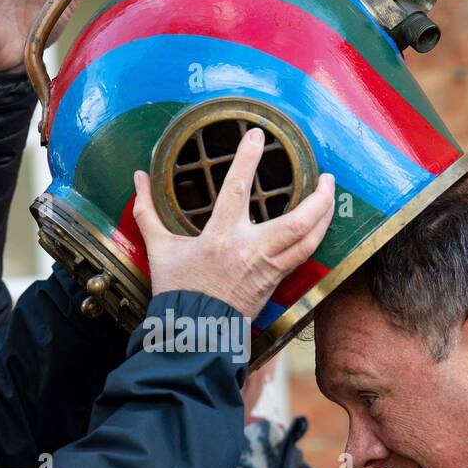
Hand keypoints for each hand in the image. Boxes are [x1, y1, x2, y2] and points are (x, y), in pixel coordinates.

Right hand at [132, 129, 334, 318]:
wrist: (195, 333)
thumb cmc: (178, 292)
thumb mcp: (159, 249)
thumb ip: (148, 211)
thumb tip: (138, 178)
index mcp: (220, 237)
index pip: (236, 189)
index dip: (247, 159)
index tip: (257, 135)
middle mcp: (251, 250)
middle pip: (298, 220)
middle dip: (319, 196)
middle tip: (326, 177)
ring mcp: (268, 267)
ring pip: (310, 239)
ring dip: (325, 215)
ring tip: (329, 196)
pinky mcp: (276, 281)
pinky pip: (305, 255)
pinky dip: (316, 236)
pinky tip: (319, 224)